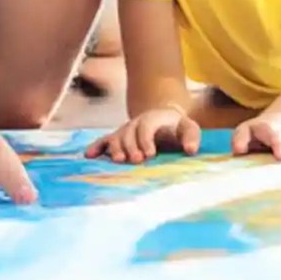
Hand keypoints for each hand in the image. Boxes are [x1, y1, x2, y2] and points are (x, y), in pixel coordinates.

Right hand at [84, 107, 200, 163]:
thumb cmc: (176, 128)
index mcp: (152, 119)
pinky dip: (96, 147)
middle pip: (129, 133)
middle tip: (136, 160)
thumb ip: (192, 136)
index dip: (146, 139)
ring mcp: (124, 130)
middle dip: (131, 147)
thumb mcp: (188, 127)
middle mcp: (135, 123)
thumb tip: (191, 150)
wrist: (162, 120)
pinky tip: (88, 155)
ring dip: (115, 149)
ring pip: (116, 137)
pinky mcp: (117, 138)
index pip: (146, 126)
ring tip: (119, 160)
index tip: (150, 154)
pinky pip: (104, 141)